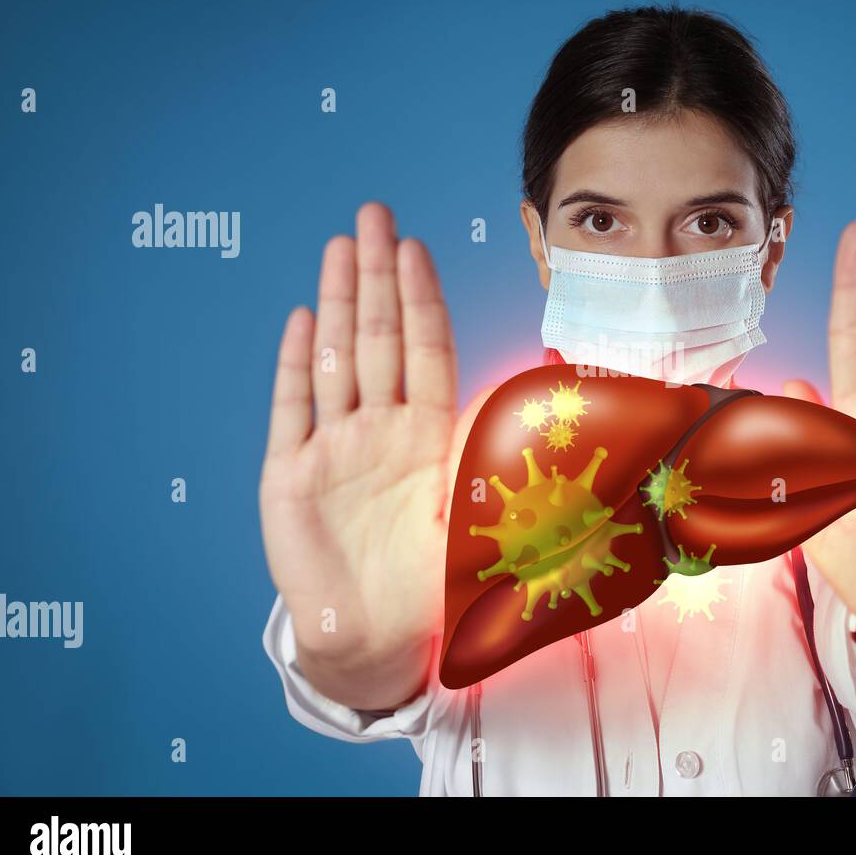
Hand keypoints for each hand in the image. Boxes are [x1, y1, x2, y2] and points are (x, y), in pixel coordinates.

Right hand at [259, 203, 457, 709]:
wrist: (374, 640)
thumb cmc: (429, 584)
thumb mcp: (480, 522)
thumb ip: (505, 472)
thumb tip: (566, 422)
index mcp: (426, 437)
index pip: (426, 352)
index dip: (422, 301)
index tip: (420, 250)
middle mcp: (379, 431)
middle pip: (378, 338)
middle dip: (377, 275)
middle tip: (374, 214)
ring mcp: (332, 447)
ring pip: (335, 358)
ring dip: (338, 301)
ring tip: (341, 245)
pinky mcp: (289, 476)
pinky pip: (292, 409)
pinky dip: (295, 365)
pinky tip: (301, 318)